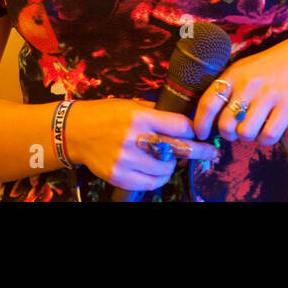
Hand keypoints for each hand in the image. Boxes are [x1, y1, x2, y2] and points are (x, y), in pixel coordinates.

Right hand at [65, 98, 221, 191]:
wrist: (75, 131)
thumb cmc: (106, 114)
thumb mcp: (131, 105)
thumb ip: (155, 114)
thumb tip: (182, 122)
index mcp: (139, 115)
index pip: (179, 125)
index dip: (194, 130)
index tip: (202, 133)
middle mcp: (134, 137)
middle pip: (177, 149)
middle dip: (199, 151)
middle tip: (212, 153)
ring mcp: (125, 158)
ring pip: (165, 168)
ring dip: (173, 165)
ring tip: (172, 160)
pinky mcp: (118, 175)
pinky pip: (149, 182)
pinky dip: (159, 178)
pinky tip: (159, 171)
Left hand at [190, 37, 287, 145]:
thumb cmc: (269, 67)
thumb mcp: (244, 69)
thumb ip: (227, 87)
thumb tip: (208, 116)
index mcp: (234, 75)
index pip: (208, 103)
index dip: (200, 123)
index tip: (201, 134)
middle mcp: (248, 85)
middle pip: (225, 125)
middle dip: (228, 135)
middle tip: (235, 132)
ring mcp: (268, 95)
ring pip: (246, 133)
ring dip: (248, 137)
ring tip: (254, 129)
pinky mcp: (287, 106)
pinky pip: (268, 135)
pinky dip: (265, 140)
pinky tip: (267, 131)